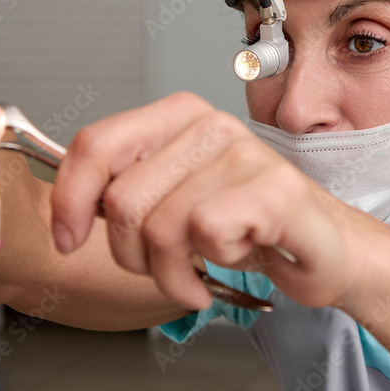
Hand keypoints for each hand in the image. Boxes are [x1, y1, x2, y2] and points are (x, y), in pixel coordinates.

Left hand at [49, 92, 376, 310]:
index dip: (69, 198)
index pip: (96, 145)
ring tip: (198, 273)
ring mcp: (245, 153)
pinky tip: (234, 260)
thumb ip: (125, 191)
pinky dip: (212, 266)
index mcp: (179, 117)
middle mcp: (211, 124)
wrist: (323, 250)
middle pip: (123, 201)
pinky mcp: (276, 188)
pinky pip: (206, 233)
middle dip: (132, 255)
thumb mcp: (173, 202)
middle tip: (164, 267)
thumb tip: (66, 209)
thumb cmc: (248, 227)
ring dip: (172, 273)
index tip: (70, 239)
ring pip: (161, 226)